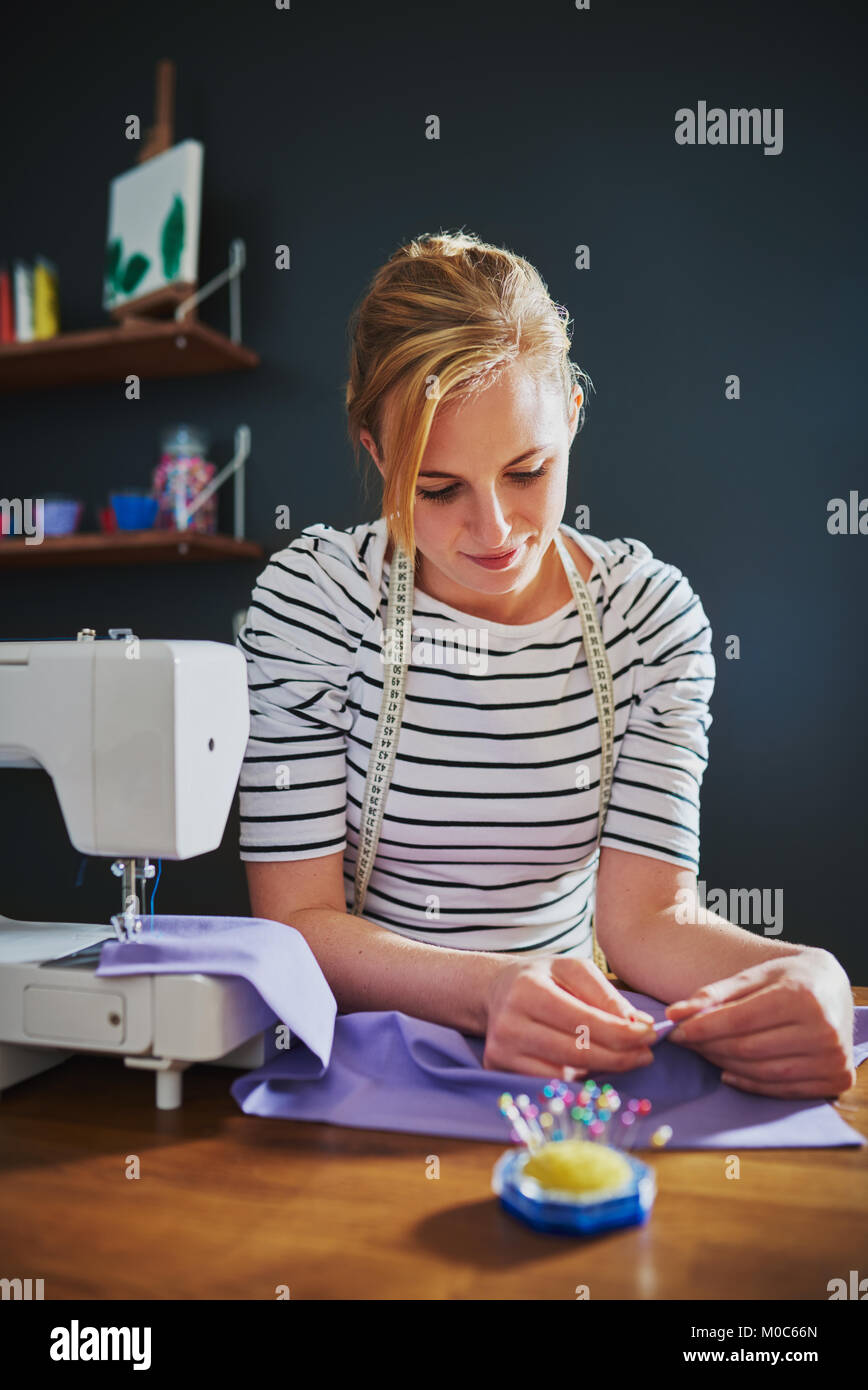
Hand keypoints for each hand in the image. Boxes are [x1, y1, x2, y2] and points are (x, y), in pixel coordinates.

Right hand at [483, 955, 657, 1077]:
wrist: (496, 990)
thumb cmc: (544, 978)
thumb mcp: (574, 970)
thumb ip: (606, 995)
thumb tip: (640, 1025)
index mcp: (529, 990)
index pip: (584, 1020)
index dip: (622, 1032)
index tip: (650, 1034)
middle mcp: (510, 1022)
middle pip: (577, 1052)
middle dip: (620, 1056)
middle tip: (647, 1054)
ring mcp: (501, 1050)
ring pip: (565, 1075)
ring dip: (604, 1071)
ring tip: (627, 1059)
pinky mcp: (498, 1069)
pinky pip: (550, 1084)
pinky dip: (578, 1080)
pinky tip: (596, 1068)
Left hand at [666, 949, 856, 1098]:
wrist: (835, 987)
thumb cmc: (790, 977)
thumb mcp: (755, 975)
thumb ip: (714, 994)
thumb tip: (673, 1014)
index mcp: (802, 996)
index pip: (740, 1020)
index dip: (703, 1028)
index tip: (676, 1030)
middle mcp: (823, 1029)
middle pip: (748, 1048)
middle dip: (709, 1046)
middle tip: (685, 1041)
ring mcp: (833, 1058)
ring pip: (762, 1072)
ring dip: (724, 1065)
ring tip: (704, 1052)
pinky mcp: (837, 1078)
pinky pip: (781, 1089)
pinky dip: (749, 1083)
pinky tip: (727, 1072)